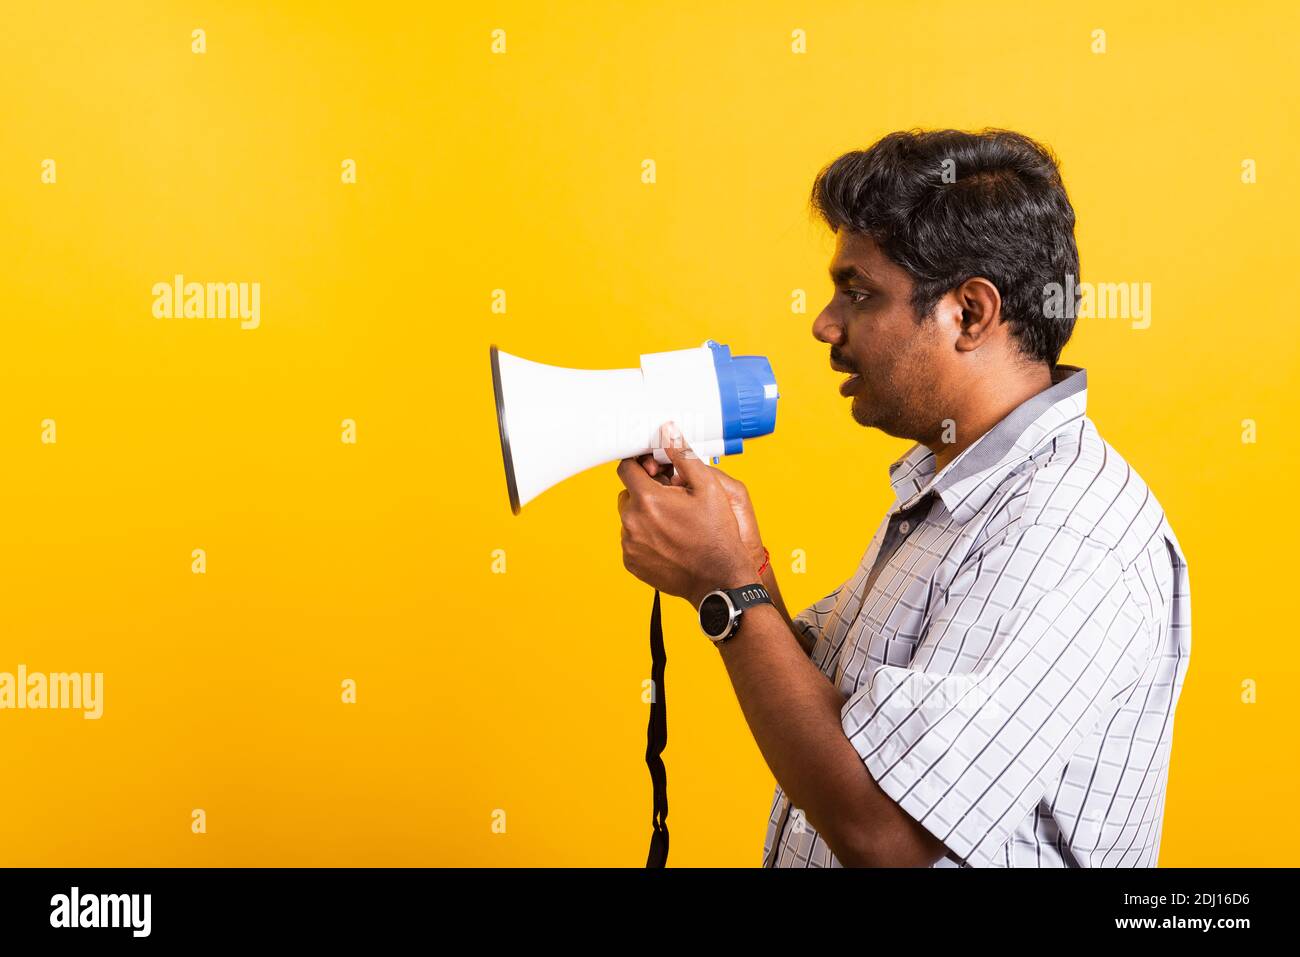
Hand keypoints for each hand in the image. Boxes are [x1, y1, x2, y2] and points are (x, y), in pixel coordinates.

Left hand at [617, 422, 755, 607]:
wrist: (718, 579)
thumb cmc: (717, 533)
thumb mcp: (707, 487)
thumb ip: (683, 456)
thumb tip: (667, 431)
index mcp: (647, 499)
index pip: (627, 468)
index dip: (641, 464)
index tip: (655, 470)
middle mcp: (632, 521)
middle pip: (628, 493)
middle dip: (645, 491)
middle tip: (672, 499)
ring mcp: (629, 544)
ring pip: (629, 517)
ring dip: (645, 514)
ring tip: (672, 522)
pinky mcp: (631, 562)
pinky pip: (631, 540)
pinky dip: (644, 536)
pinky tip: (668, 540)